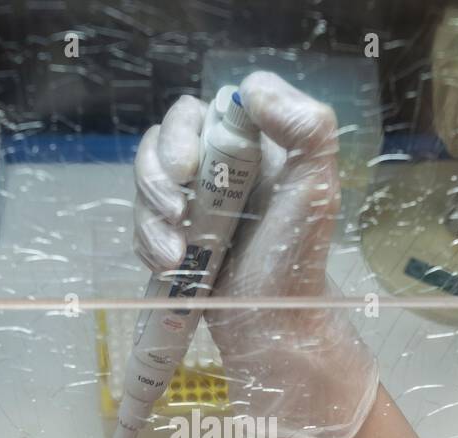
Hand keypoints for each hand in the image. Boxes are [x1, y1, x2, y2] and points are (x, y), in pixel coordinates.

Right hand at [134, 72, 377, 437]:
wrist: (273, 327)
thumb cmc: (297, 258)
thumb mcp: (316, 187)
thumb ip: (305, 126)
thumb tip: (250, 89)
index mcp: (252, 147)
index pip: (203, 111)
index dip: (184, 131)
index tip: (192, 167)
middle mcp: (219, 169)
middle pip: (162, 140)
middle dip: (157, 173)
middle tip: (176, 209)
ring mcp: (192, 204)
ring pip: (145, 182)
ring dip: (150, 215)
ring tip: (176, 253)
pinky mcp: (174, 238)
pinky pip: (141, 224)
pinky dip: (148, 244)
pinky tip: (172, 267)